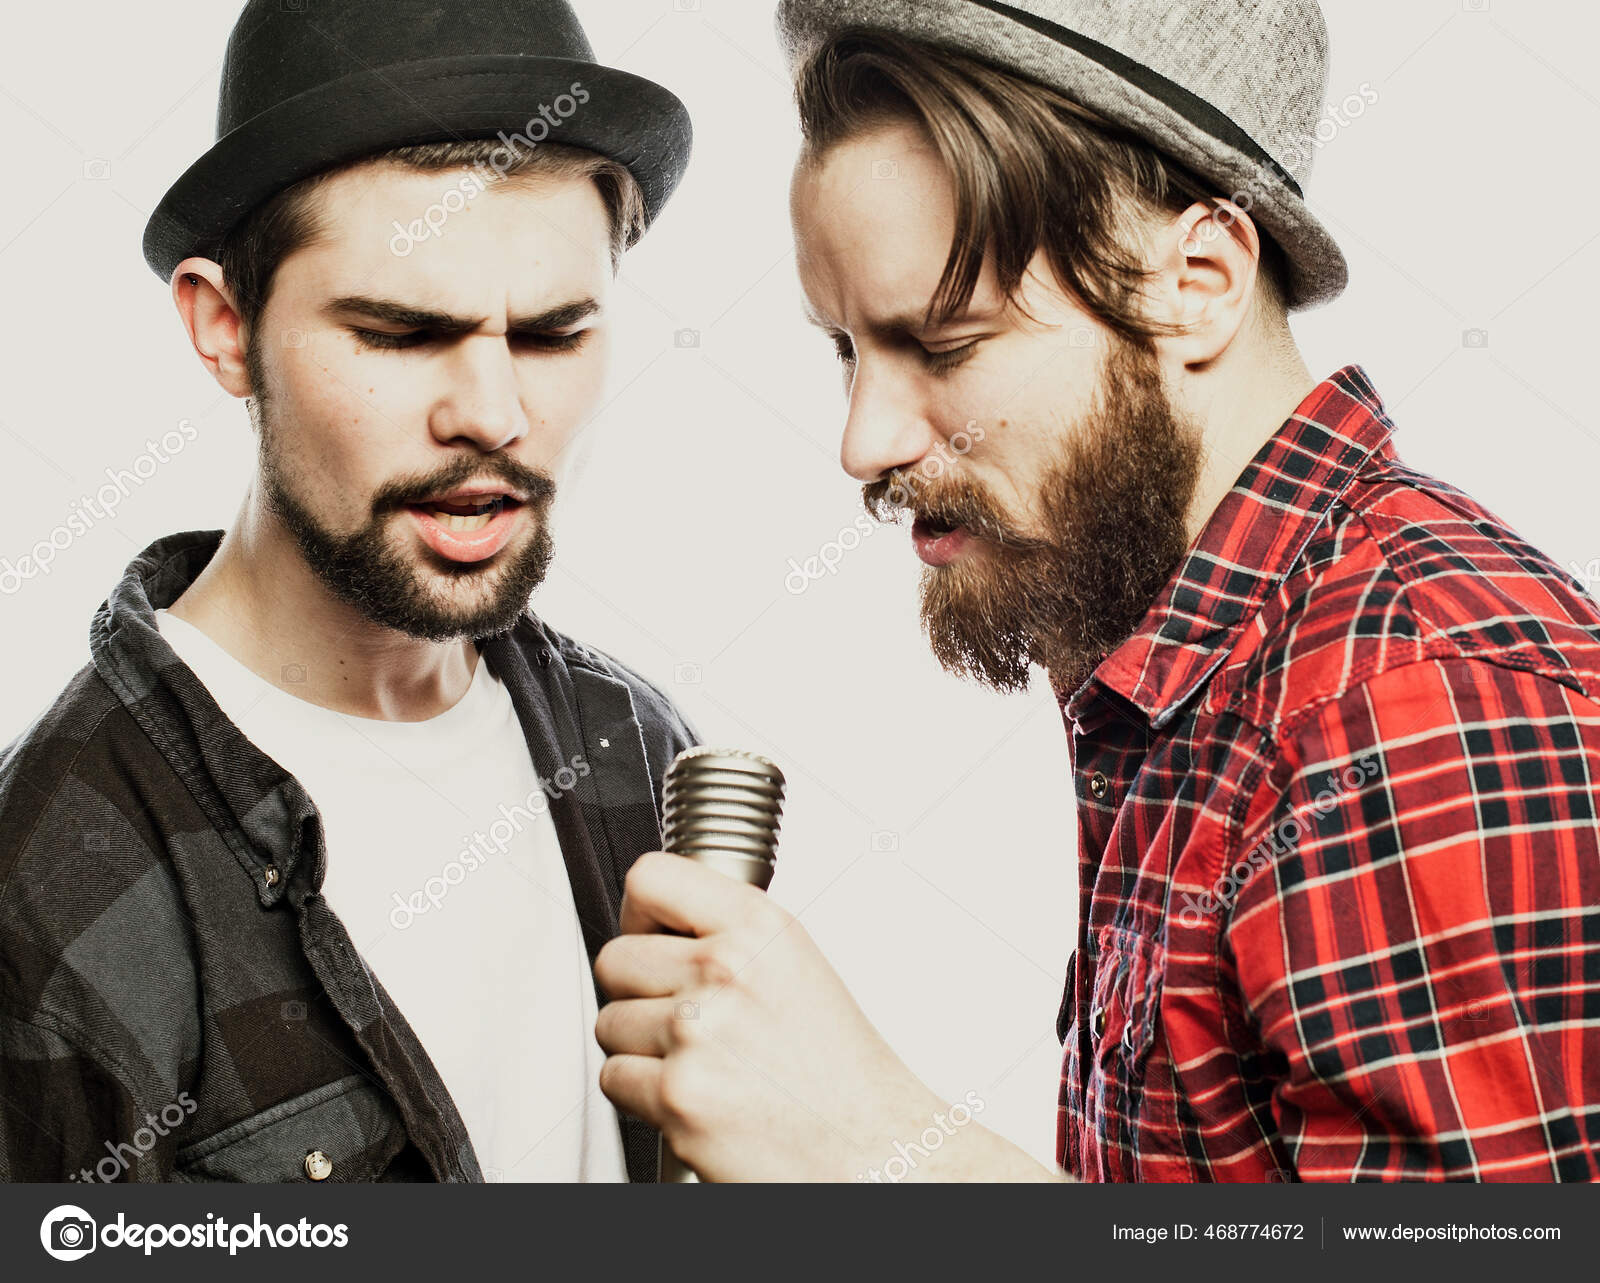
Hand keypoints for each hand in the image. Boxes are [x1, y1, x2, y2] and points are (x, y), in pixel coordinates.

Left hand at [594, 851, 1066, 1181]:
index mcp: (759, 927)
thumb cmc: (839, 1071)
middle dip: (636, 993)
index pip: (650, 879)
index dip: (641, 915)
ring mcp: (697, 1031)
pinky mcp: (677, 1093)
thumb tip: (656, 927)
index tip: (653, 938)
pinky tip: (691, 1095)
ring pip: (608, 1022)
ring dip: (639, 1048)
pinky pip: (613, 1077)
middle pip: (615, 958)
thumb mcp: (796, 965)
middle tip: (681, 1019)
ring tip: (697, 1062)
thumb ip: (728, 935)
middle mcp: (726, 969)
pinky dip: (641, 1094)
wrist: (872, 1147)